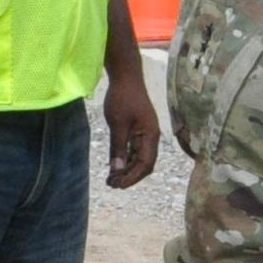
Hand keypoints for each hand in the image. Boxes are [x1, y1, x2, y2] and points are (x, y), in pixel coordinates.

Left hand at [101, 60, 160, 187]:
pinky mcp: (137, 131)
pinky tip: (113, 166)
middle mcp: (151, 137)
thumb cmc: (122, 97)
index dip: (133, 177)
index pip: (146, 164)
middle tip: (112, 185)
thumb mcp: (118, 124)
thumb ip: (118, 147)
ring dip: (126, 169)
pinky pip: (132, 150)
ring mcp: (144, 134)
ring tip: (111, 179)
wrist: (126, 77)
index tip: (119, 185)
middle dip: (129, 176)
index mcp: (151, 136)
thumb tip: (117, 170)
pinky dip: (124, 159)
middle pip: (143, 164)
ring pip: (137, 158)